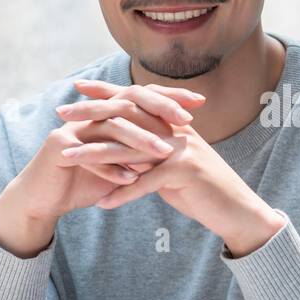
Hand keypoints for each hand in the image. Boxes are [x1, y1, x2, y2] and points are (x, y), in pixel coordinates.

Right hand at [0, 83, 202, 256]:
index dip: (170, 97)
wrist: (45, 200)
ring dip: (140, 141)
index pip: (142, 96)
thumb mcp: (120, 165)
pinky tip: (130, 180)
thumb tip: (179, 145)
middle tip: (188, 121)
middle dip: (160, 109)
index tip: (199, 103)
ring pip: (112, 127)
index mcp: (106, 113)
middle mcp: (90, 114)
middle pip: (129, 100)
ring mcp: (73, 128)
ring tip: (164, 154)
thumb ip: (143, 153)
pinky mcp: (58, 148)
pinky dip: (111, 169)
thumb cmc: (84, 182)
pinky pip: (90, 155)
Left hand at [61, 114, 286, 256]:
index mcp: (174, 124)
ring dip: (95, 155)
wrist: (239, 211)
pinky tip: (102, 203)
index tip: (77, 88)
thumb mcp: (173, 167)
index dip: (107, 92)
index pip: (136, 100)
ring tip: (67, 159)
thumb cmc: (204, 191)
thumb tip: (123, 150)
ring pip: (130, 149)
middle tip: (61, 113)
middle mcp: (177, 130)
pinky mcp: (185, 173)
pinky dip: (122, 194)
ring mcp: (182, 149)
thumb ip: (151, 154)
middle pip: (128, 114)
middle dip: (91, 113)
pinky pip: (145, 183)